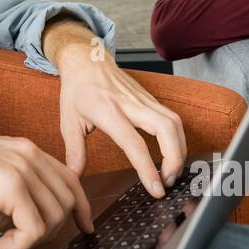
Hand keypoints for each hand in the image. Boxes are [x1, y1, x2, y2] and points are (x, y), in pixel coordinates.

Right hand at [0, 125, 94, 248]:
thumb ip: (12, 200)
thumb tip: (20, 228)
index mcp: (29, 151)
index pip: (71, 179)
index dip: (82, 206)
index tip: (85, 225)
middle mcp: (32, 156)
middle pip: (67, 202)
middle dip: (52, 229)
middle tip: (23, 240)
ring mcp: (23, 169)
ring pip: (54, 217)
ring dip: (33, 239)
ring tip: (6, 241)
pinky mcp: (11, 185)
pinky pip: (33, 228)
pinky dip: (20, 245)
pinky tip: (0, 245)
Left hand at [41, 19, 186, 195]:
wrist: (86, 59)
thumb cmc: (77, 90)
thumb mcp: (68, 121)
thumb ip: (74, 151)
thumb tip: (74, 177)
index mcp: (107, 111)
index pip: (134, 143)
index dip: (147, 168)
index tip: (156, 189)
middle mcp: (130, 104)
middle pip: (166, 128)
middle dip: (174, 159)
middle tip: (167, 182)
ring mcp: (143, 99)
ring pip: (174, 122)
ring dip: (179, 149)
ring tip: (171, 173)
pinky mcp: (151, 99)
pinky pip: (172, 118)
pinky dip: (178, 139)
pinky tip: (172, 155)